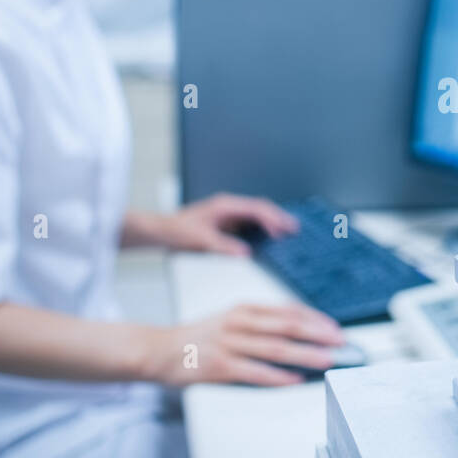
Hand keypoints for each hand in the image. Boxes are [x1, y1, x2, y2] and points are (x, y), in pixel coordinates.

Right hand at [150, 302, 345, 386]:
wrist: (159, 349)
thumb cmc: (199, 336)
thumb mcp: (231, 318)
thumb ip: (261, 323)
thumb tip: (297, 331)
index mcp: (244, 309)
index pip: (287, 311)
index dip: (315, 319)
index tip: (334, 328)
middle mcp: (239, 323)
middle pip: (287, 327)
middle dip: (318, 334)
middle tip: (340, 342)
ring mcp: (229, 344)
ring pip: (275, 349)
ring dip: (304, 355)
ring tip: (325, 360)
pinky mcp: (220, 366)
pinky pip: (254, 372)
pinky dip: (277, 377)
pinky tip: (294, 380)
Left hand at [154, 193, 298, 255]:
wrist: (162, 231)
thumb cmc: (178, 231)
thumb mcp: (201, 241)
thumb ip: (225, 246)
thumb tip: (246, 252)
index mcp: (225, 205)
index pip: (256, 208)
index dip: (273, 218)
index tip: (285, 227)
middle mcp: (229, 207)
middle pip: (261, 208)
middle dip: (278, 217)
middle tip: (295, 229)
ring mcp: (229, 213)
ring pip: (257, 214)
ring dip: (272, 222)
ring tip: (288, 232)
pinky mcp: (228, 222)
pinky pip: (251, 222)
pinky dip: (263, 228)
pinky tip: (271, 236)